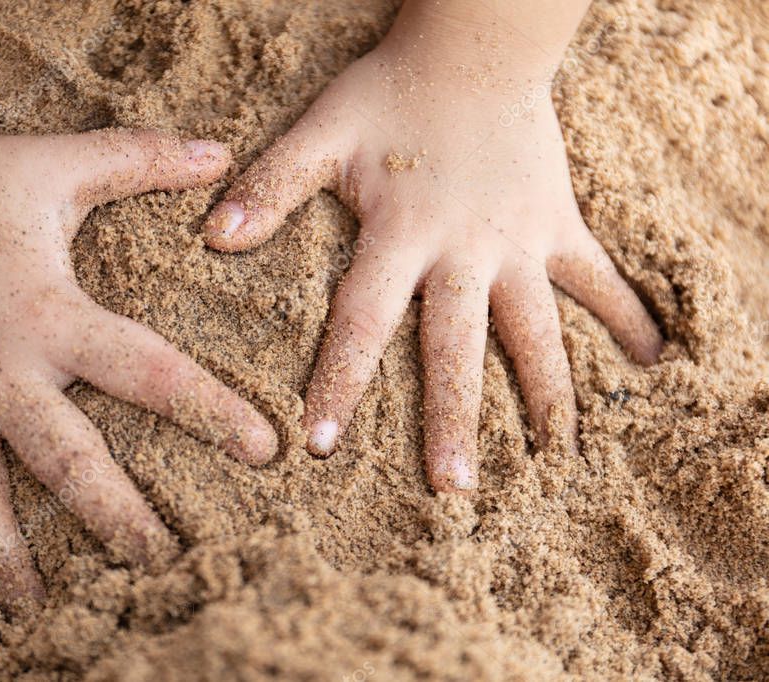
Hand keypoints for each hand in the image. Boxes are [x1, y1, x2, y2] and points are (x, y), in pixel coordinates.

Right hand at [0, 128, 275, 607]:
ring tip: (31, 607)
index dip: (213, 413)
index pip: (152, 373)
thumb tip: (222, 151)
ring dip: (0, 556)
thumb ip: (140, 159)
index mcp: (54, 315)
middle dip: (115, 519)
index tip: (266, 454)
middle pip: (67, 462)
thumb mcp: (57, 165)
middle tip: (158, 567)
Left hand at [202, 6, 660, 492]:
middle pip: (456, 349)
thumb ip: (271, 186)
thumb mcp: (323, 131)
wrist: (475, 48)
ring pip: (536, 331)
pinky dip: (628, 314)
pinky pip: (599, 277)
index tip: (321, 445)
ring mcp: (519, 244)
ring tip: (554, 458)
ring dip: (546, 395)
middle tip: (454, 489)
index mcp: (399, 235)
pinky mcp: (559, 226)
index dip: (339, 383)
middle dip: (452, 421)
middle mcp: (463, 251)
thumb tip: (213, 238)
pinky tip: (654, 360)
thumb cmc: (391, 92)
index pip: (362, 322)